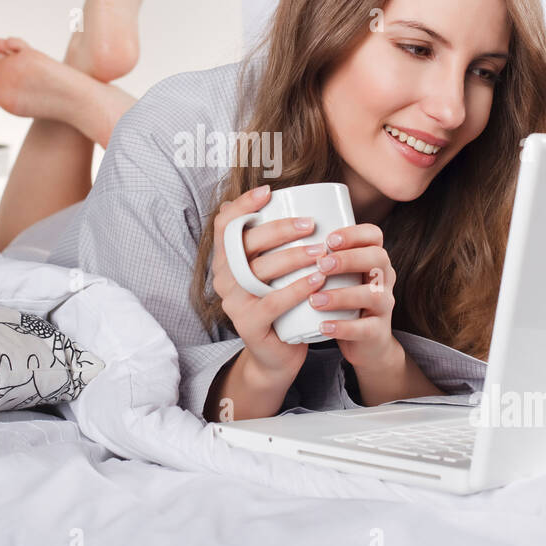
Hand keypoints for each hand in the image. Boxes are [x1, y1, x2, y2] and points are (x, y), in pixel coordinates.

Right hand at [210, 184, 329, 381]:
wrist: (277, 354)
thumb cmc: (280, 303)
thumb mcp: (274, 270)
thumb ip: (274, 242)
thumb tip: (281, 196)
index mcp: (226, 259)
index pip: (224, 224)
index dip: (242, 205)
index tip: (269, 192)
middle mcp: (224, 278)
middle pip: (244, 243)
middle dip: (279, 229)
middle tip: (311, 224)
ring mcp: (233, 302)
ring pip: (260, 271)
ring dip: (293, 257)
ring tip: (321, 250)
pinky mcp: (249, 324)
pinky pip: (272, 302)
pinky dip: (297, 288)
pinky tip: (317, 279)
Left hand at [307, 222, 398, 370]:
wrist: (365, 342)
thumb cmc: (343, 299)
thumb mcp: (338, 276)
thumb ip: (321, 257)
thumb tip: (281, 234)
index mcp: (373, 259)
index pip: (374, 235)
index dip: (354, 233)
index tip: (329, 239)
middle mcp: (383, 278)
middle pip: (377, 259)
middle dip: (348, 259)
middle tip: (321, 265)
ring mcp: (383, 305)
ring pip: (373, 295)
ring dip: (341, 295)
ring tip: (314, 299)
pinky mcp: (377, 332)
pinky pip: (366, 329)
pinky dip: (343, 327)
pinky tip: (322, 326)